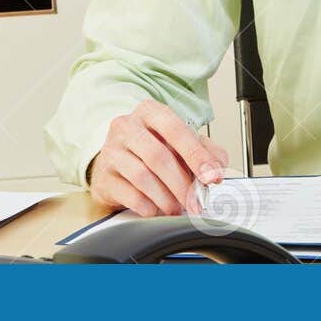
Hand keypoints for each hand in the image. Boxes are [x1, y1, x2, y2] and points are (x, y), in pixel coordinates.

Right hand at [88, 99, 229, 216]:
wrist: (116, 164)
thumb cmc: (152, 149)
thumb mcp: (181, 143)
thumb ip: (206, 151)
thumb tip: (217, 168)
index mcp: (150, 112)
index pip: (175, 129)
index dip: (196, 155)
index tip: (212, 176)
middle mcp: (127, 126)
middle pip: (158, 156)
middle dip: (182, 184)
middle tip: (196, 202)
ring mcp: (111, 151)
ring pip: (142, 177)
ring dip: (166, 198)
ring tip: (177, 208)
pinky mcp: (103, 177)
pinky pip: (130, 195)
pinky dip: (149, 207)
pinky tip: (156, 209)